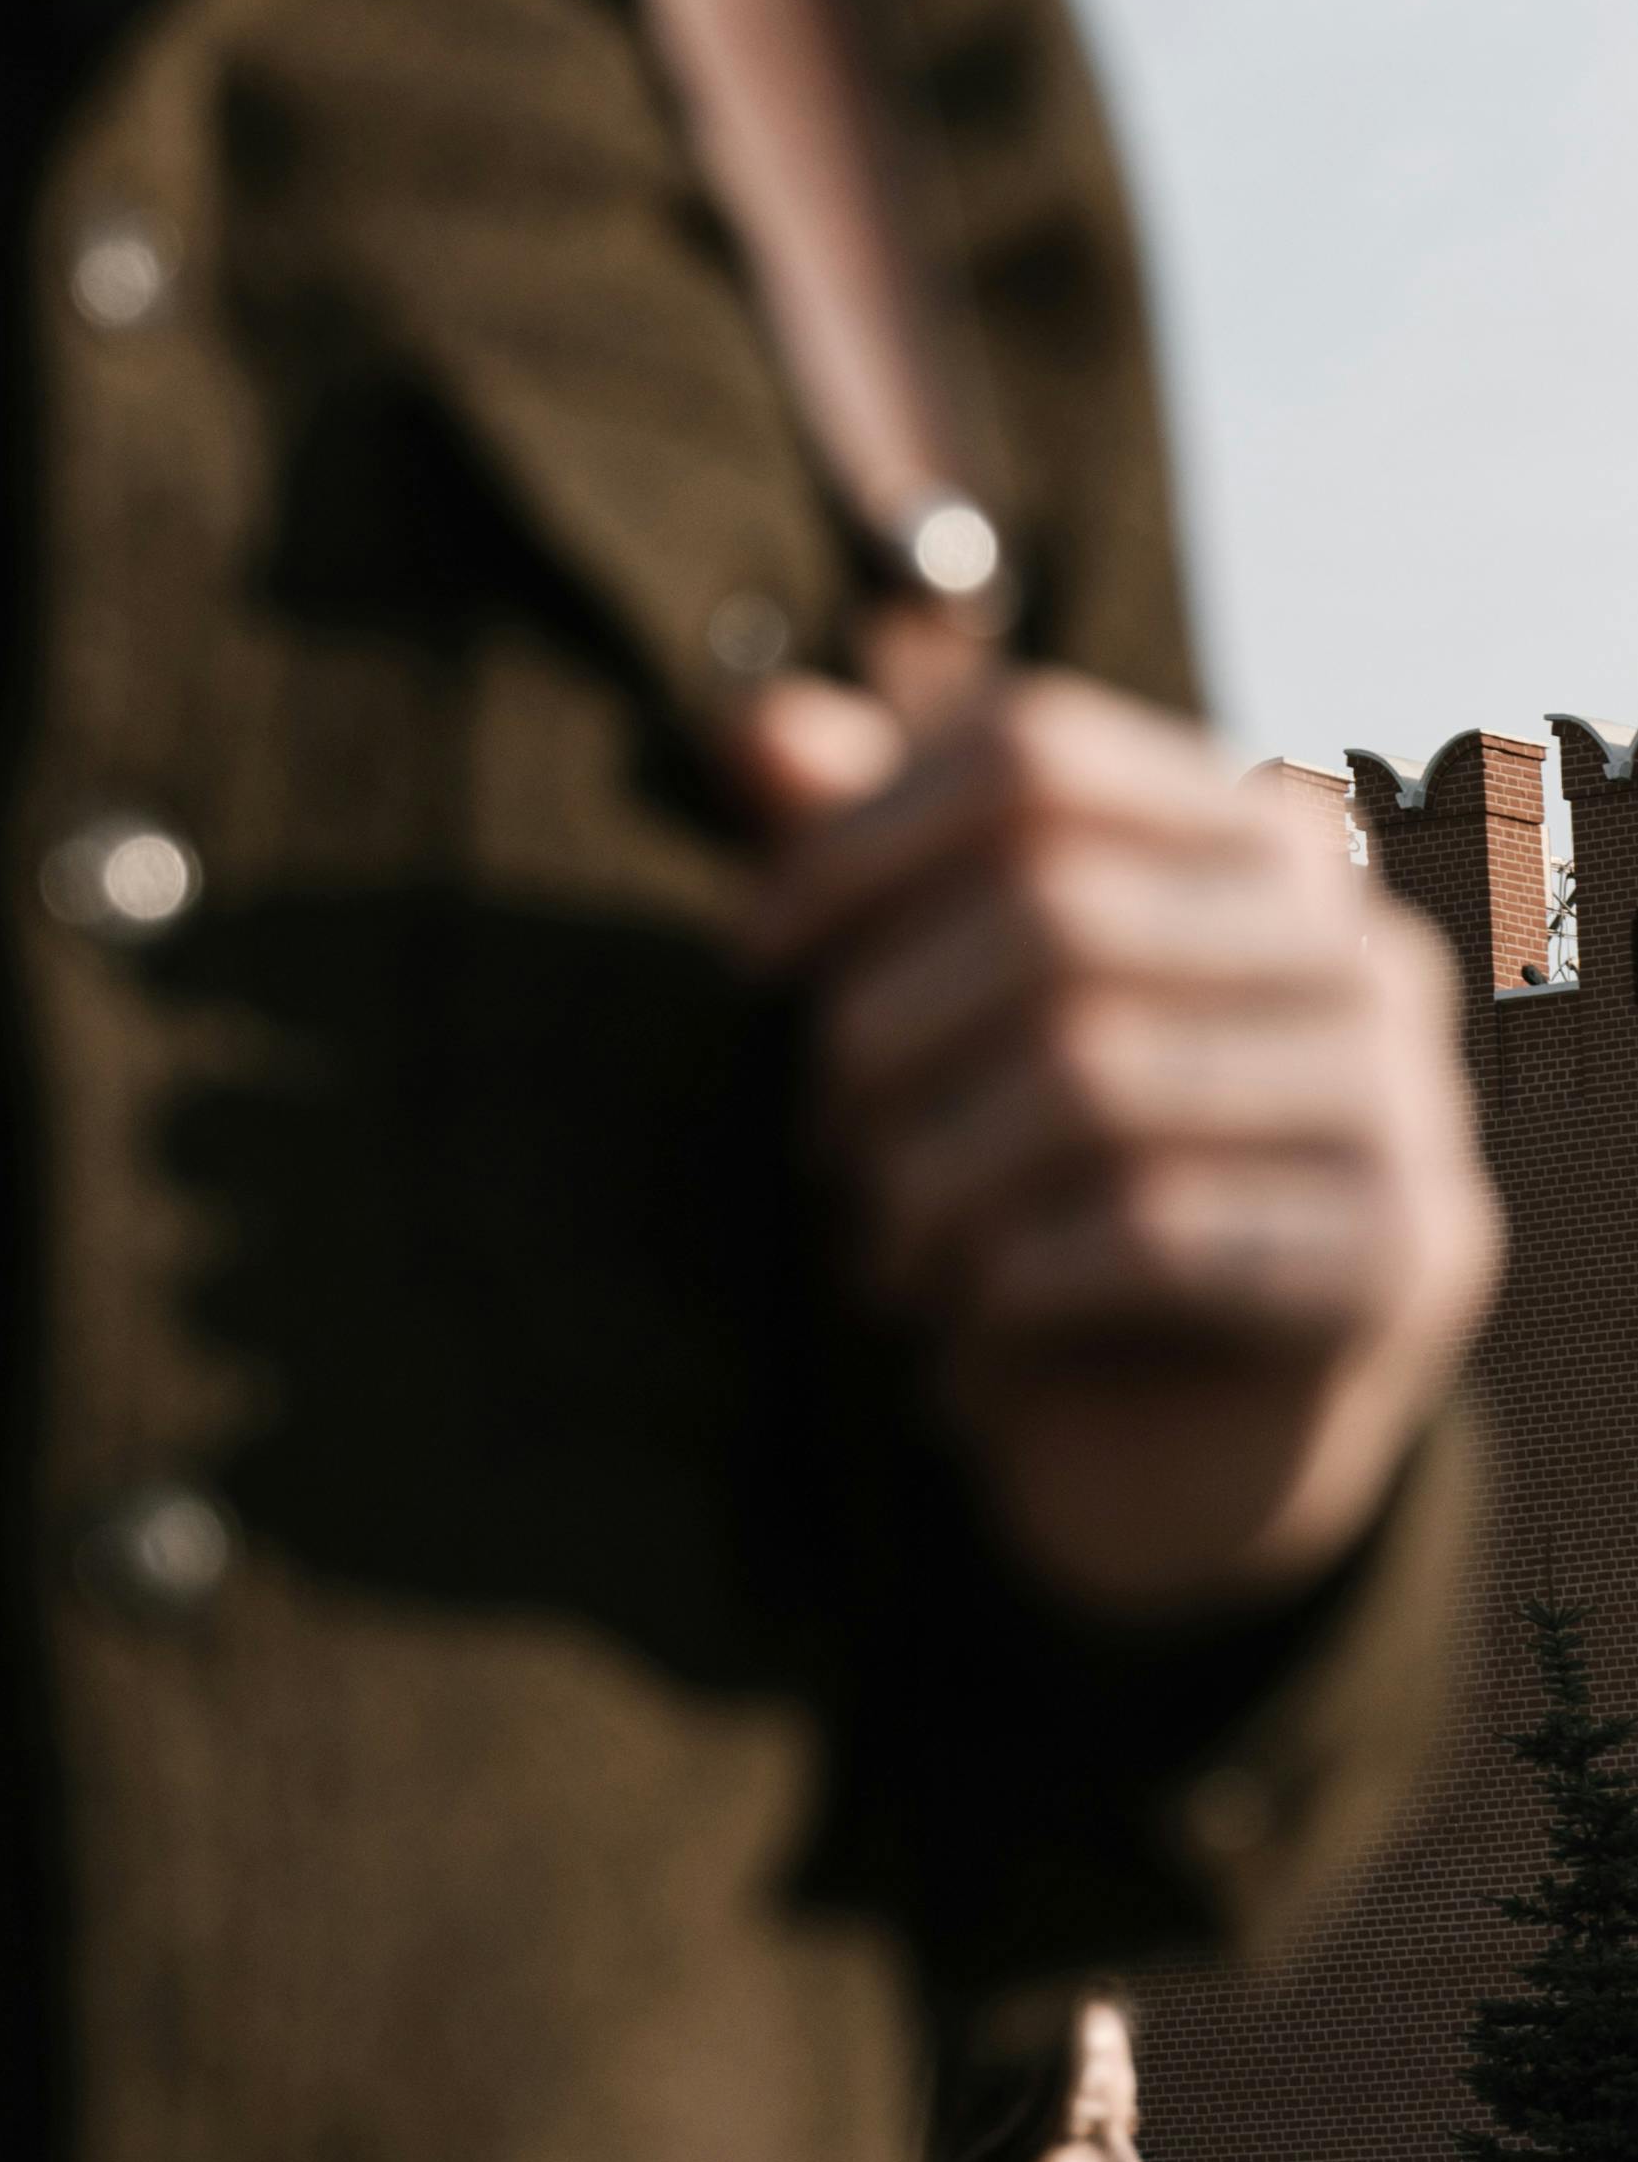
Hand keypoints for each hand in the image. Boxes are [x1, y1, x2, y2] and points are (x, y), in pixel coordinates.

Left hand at [727, 666, 1501, 1622]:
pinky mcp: (1409, 1247)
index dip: (859, 842)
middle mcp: (1360, 939)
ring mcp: (1408, 1090)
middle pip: (1049, 912)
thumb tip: (752, 729)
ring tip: (877, 1240)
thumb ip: (858, 854)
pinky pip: (1157, 1231)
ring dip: (933, 1173)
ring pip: (1089, 1079)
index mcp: (1257, 831)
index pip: (1033, 752)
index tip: (754, 954)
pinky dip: (1013, 1274)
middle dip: (885, 1034)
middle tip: (820, 1137)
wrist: (1178, 1432)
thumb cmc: (1042, 1169)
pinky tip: (964, 1315)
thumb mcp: (937, 998)